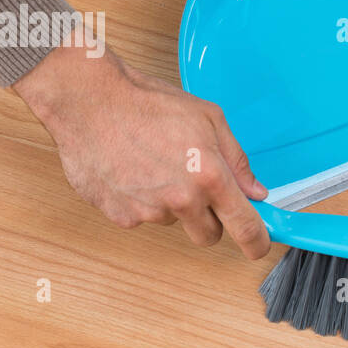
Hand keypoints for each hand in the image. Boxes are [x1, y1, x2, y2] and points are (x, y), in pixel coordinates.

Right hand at [14, 35, 271, 259]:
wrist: (90, 101)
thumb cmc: (148, 103)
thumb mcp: (209, 118)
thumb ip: (237, 160)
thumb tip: (255, 192)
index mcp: (210, 177)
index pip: (244, 227)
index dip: (256, 243)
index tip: (258, 246)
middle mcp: (181, 199)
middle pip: (208, 236)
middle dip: (210, 219)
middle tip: (198, 189)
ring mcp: (148, 211)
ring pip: (173, 222)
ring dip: (172, 204)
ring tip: (155, 165)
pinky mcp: (119, 215)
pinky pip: (142, 218)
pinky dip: (141, 202)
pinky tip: (132, 171)